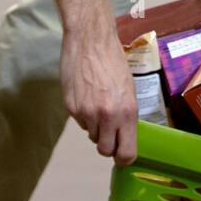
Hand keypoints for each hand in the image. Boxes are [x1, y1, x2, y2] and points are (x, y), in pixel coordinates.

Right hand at [60, 27, 138, 164]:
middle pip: (105, 150)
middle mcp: (107, 116)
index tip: (122, 156)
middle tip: (110, 133)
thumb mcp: (129, 89)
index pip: (126, 152)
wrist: (90, 41)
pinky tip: (87, 97)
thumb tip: (123, 135)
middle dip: (108, 146)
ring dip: (96, 128)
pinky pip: (80, 122)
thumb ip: (126, 115)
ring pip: (92, 136)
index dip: (124, 159)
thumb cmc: (113, 61)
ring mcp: (87, 113)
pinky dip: (84, 116)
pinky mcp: (71, 108)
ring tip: (98, 105)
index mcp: (127, 112)